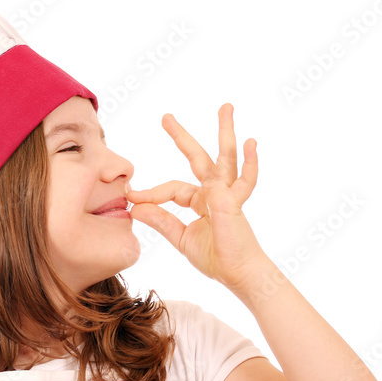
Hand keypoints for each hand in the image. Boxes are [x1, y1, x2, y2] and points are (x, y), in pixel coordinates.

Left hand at [127, 104, 268, 290]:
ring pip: (225, 157)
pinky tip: (252, 143)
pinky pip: (245, 179)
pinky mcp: (234, 201)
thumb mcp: (181, 238)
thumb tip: (135, 208)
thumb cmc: (216, 258)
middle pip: (197, 158)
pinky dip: (250, 162)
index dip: (150, 193)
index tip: (129, 195)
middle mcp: (214, 192)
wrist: (237, 274)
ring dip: (225, 131)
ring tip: (226, 106)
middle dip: (181, 137)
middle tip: (165, 116)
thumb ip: (161, 221)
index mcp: (200, 201)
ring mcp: (227, 193)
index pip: (171, 189)